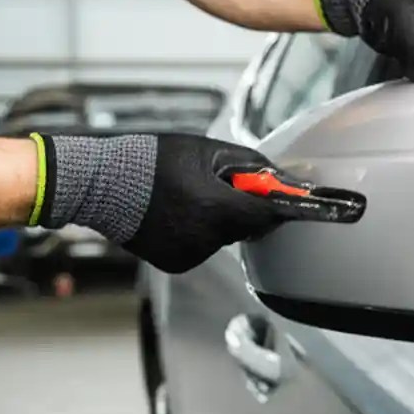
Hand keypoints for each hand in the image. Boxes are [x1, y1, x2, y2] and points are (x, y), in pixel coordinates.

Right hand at [35, 133, 298, 272]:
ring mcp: (190, 255)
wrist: (101, 184)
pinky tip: (176, 214)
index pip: (271, 216)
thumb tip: (286, 178)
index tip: (313, 207)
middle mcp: (207, 239)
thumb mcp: (207, 150)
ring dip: (220, 220)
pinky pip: (203, 247)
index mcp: (218, 209)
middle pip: (248, 227)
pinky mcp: (177, 264)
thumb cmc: (153, 160)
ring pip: (225, 238)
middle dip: (245, 207)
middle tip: (222, 184)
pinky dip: (199, 232)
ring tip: (188, 196)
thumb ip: (251, 165)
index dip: (287, 208)